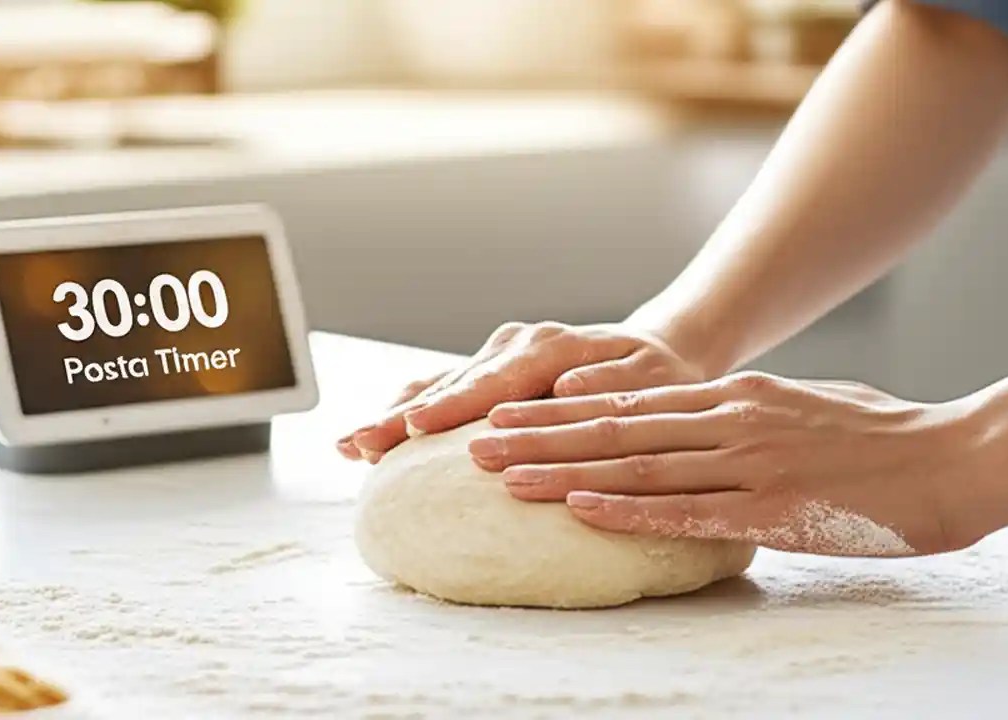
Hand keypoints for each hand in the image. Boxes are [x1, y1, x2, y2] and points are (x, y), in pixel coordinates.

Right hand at [336, 321, 704, 461]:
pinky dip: (406, 415)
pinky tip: (368, 441)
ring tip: (349, 446)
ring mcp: (497, 357)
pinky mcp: (489, 375)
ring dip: (392, 416)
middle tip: (361, 444)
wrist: (656, 353)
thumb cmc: (659, 376)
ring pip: (437, 387)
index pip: (494, 379)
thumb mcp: (653, 380)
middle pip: (451, 384)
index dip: (453, 404)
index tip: (415, 426)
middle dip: (403, 416)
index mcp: (552, 346)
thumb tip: (569, 388)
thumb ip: (613, 386)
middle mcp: (516, 345)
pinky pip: (441, 394)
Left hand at [469, 373, 983, 556]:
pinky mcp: (774, 508)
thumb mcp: (805, 404)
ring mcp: (749, 461)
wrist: (957, 457)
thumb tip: (715, 414)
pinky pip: (687, 511)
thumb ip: (749, 410)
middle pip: (615, 427)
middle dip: (540, 436)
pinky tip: (583, 509)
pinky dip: (629, 510)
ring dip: (564, 472)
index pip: (630, 400)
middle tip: (478, 443)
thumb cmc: (883, 436)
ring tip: (506, 477)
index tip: (509, 412)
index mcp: (736, 394)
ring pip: (637, 465)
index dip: (562, 408)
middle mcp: (731, 419)